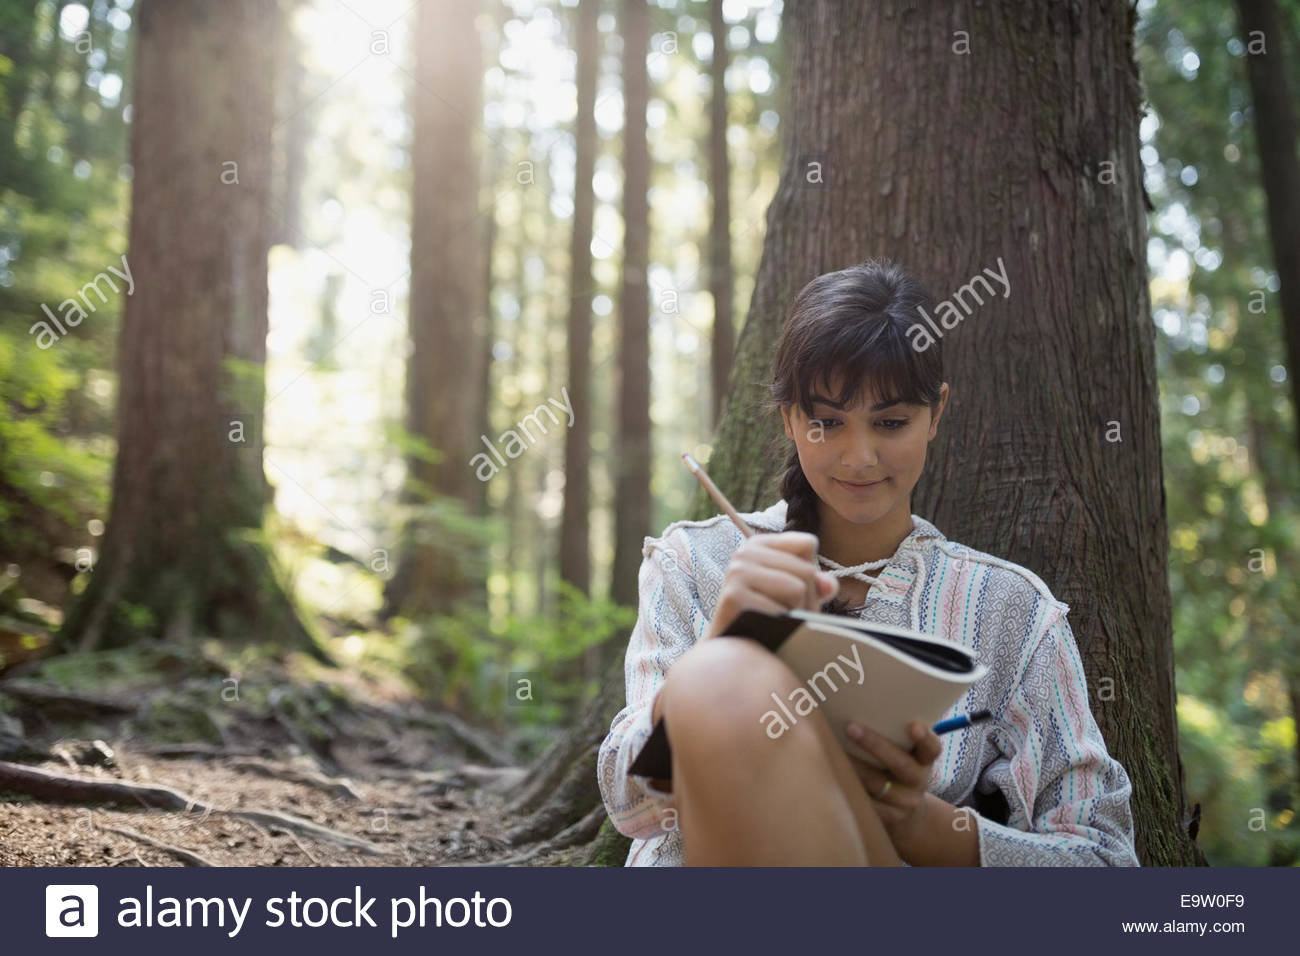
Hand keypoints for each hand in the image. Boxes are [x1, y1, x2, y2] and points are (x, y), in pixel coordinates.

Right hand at [703, 531, 838, 640]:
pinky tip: (766, 630)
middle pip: (806, 570)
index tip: (792, 590)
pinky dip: (781, 628)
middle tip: (786, 615)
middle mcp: (745, 552)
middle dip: (806, 600)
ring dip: (795, 613)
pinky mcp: (734, 596)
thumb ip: (817, 584)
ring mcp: (737, 572)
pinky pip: (781, 610)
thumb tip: (829, 585)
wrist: (733, 648)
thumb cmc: (766, 616)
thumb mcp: (795, 594)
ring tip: (777, 622)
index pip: (807, 544)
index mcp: (760, 544)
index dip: (810, 572)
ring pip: (798, 588)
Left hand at [844, 720, 942, 854]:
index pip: (931, 748)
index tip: (913, 726)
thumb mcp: (906, 754)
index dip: (924, 737)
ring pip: (877, 785)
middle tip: (850, 727)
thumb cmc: (896, 769)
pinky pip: (867, 805)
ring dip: (854, 767)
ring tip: (832, 750)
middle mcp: (918, 781)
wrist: (907, 814)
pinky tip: (832, 776)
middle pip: (900, 764)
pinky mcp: (888, 818)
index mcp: (924, 760)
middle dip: (874, 744)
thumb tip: (855, 701)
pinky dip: (849, 790)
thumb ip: (892, 735)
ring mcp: (905, 802)